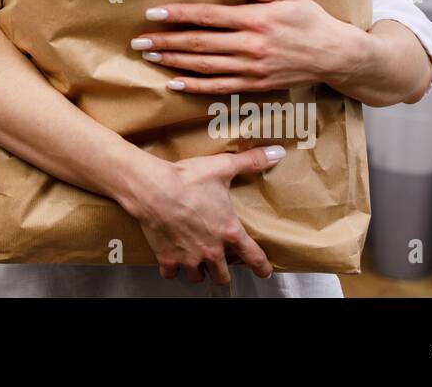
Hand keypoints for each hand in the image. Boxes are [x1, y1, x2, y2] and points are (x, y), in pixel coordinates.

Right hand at [122, 145, 283, 283]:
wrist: (154, 189)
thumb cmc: (188, 180)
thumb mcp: (223, 167)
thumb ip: (251, 161)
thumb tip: (277, 152)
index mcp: (228, 232)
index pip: (253, 257)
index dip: (261, 267)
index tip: (264, 272)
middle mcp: (211, 251)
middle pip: (223, 277)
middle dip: (223, 273)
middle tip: (220, 266)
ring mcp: (188, 257)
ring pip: (197, 279)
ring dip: (198, 272)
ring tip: (196, 263)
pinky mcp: (167, 258)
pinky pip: (171, 274)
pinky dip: (171, 269)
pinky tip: (170, 260)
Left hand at [130, 0, 372, 93]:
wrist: (336, 55)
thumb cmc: (311, 20)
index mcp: (255, 19)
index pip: (208, 16)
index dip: (178, 15)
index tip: (153, 14)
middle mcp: (250, 45)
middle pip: (199, 43)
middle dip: (166, 41)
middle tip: (138, 41)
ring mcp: (251, 68)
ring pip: (204, 66)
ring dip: (174, 61)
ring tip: (150, 57)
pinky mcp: (255, 85)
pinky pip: (220, 87)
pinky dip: (196, 87)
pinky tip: (175, 83)